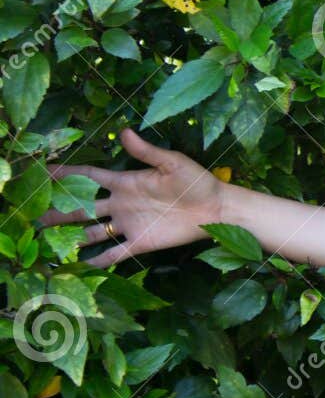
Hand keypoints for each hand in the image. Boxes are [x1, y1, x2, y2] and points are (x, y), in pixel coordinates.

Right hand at [37, 128, 227, 268]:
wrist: (216, 208)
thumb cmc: (197, 181)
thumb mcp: (171, 162)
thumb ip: (146, 151)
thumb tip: (124, 131)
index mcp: (126, 182)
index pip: (89, 177)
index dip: (67, 174)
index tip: (44, 172)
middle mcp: (122, 203)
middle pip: (82, 207)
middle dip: (59, 210)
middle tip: (35, 215)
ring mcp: (129, 224)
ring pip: (92, 231)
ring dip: (73, 236)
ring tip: (50, 242)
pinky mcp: (141, 242)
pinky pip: (115, 253)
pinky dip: (99, 260)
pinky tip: (81, 266)